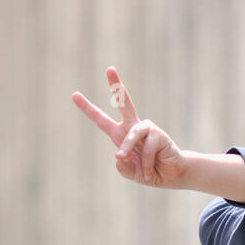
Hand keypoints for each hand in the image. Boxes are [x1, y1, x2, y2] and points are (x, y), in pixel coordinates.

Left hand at [71, 66, 187, 187]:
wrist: (170, 176)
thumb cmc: (148, 172)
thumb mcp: (130, 172)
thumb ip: (122, 165)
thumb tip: (120, 154)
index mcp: (121, 135)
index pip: (101, 120)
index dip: (87, 108)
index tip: (74, 95)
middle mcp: (133, 127)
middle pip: (124, 102)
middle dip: (117, 85)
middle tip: (110, 69)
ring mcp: (147, 128)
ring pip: (132, 135)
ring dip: (130, 151)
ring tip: (141, 173)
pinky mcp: (159, 134)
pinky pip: (147, 149)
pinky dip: (147, 164)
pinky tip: (150, 172)